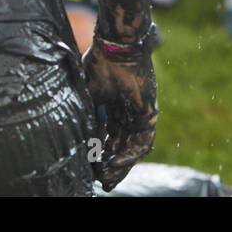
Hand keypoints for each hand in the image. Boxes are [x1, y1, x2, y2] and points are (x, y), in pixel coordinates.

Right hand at [82, 43, 156, 191]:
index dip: (101, 155)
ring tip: (106, 177)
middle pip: (122, 147)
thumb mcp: (88, 100)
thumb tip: (83, 144)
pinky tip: (115, 163)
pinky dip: (129, 154)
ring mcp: (139, 113)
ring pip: (132, 148)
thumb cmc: (98, 66)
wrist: (115, 49)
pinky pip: (142, 141)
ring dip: (120, 164)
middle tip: (102, 182)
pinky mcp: (149, 113)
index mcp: (114, 108)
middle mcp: (128, 113)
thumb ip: (89, 121)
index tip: (92, 170)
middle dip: (111, 166)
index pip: (110, 138)